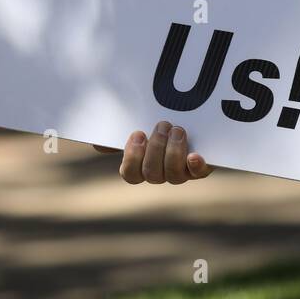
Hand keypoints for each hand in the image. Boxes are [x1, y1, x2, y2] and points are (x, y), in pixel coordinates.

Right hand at [93, 121, 214, 184]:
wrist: (200, 123)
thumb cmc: (163, 124)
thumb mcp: (141, 124)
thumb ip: (120, 131)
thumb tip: (97, 144)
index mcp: (144, 165)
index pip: (130, 174)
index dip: (132, 158)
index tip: (138, 133)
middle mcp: (162, 173)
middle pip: (152, 174)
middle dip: (156, 149)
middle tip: (163, 125)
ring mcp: (182, 173)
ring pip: (173, 175)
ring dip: (173, 151)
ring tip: (177, 130)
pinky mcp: (202, 168)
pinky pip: (199, 174)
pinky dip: (195, 165)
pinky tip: (194, 155)